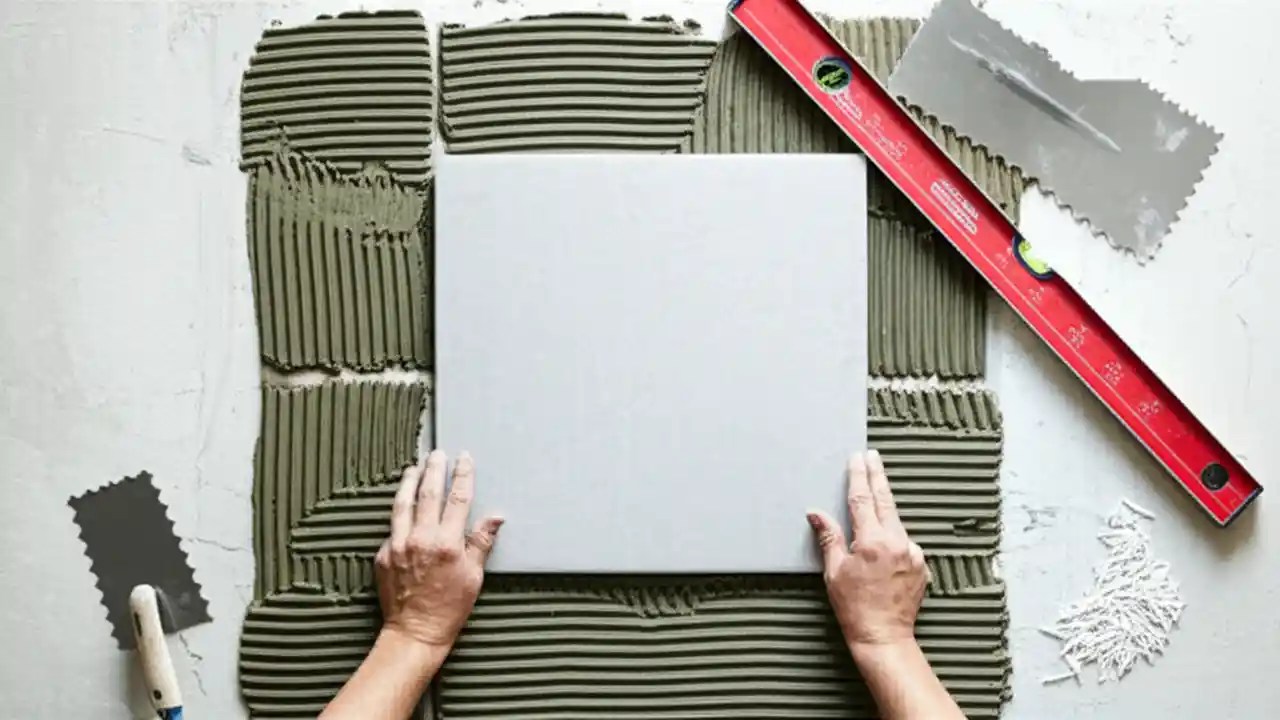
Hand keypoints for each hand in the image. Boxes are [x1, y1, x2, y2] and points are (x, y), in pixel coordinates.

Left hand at [374, 450, 502, 651]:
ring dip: (409, 482)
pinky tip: (403, 505)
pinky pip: (392, 527)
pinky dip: (399, 513)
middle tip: (437, 453)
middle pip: (428, 493)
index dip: (462, 475)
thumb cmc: (449, 607)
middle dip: (434, 469)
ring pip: (402, 504)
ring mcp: (398, 546)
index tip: (464, 459)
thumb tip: (496, 517)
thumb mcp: (474, 575)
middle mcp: (420, 539)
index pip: (457, 498)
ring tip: (413, 467)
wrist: (415, 632)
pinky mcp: (383, 555)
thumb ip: (481, 541)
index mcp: (447, 543)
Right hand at [807, 450, 926, 653]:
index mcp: (872, 541)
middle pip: (885, 500)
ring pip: (896, 523)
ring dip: (885, 512)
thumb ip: (829, 537)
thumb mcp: (834, 571)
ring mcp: (913, 553)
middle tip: (873, 457)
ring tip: (872, 508)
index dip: (858, 476)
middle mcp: (897, 542)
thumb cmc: (855, 608)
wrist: (884, 637)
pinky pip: (905, 544)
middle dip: (878, 476)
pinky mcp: (922, 565)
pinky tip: (883, 553)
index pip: (862, 499)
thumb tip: (817, 513)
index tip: (857, 459)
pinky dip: (894, 540)